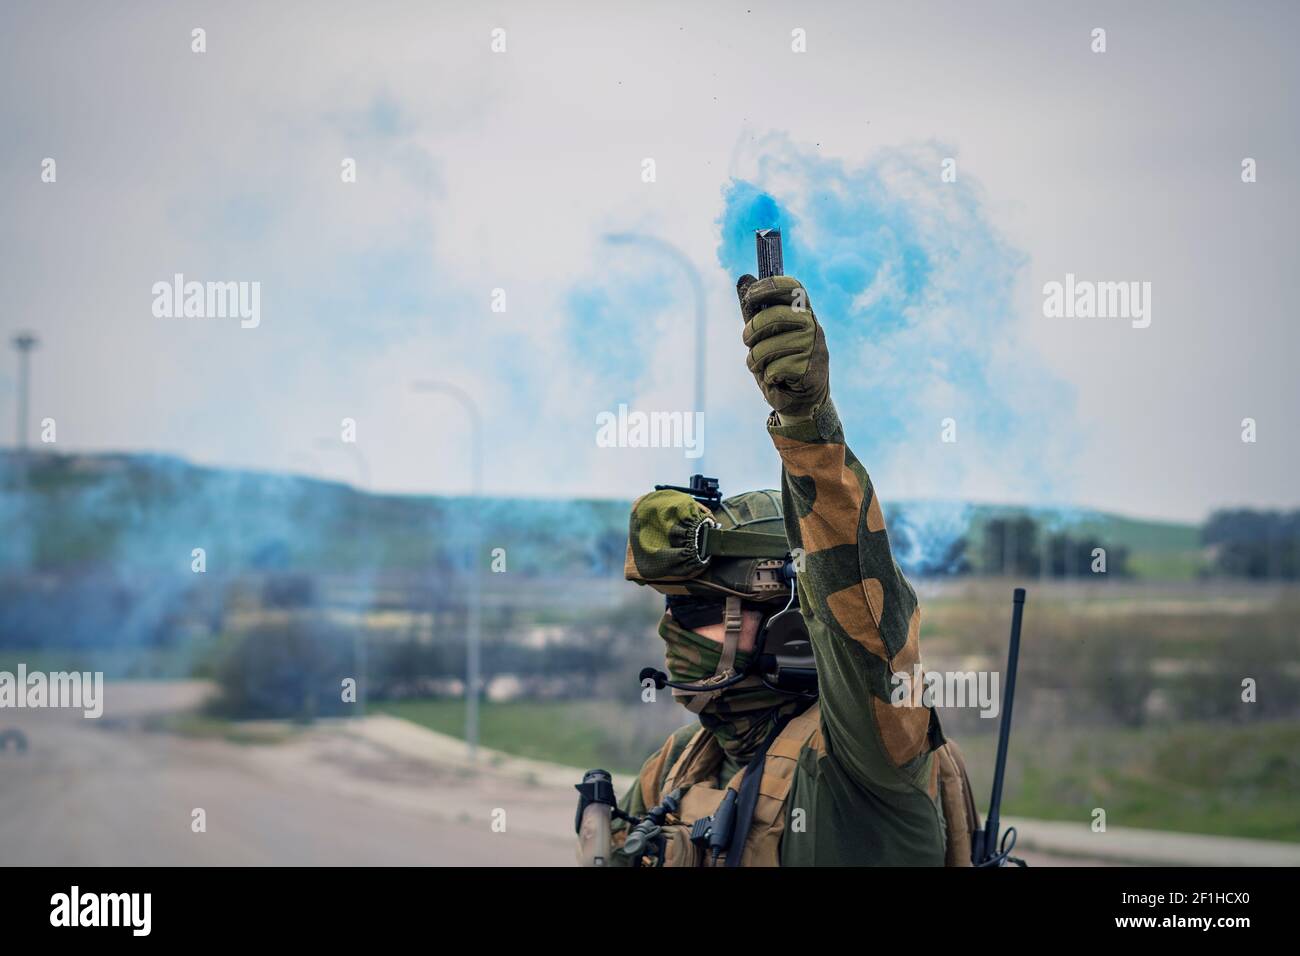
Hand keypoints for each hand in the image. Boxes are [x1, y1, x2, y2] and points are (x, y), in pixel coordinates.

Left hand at [735, 274, 828, 419]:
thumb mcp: (766, 334)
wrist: (801, 399)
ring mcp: (813, 347)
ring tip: (761, 366)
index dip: (769, 286)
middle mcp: (812, 325)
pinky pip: (775, 368)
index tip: (749, 296)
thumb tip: (744, 278)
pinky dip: (768, 376)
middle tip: (747, 341)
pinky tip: (777, 379)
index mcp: (803, 312)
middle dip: (751, 331)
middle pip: (773, 317)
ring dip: (755, 360)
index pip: (792, 287)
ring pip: (769, 347)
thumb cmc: (780, 362)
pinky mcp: (810, 369)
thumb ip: (756, 310)